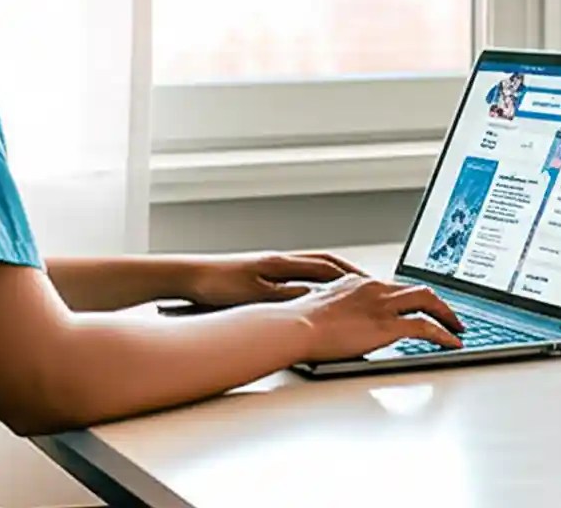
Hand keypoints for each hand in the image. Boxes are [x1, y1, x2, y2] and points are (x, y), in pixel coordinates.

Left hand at [183, 251, 367, 307]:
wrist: (186, 276)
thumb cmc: (215, 285)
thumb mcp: (257, 295)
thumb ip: (289, 296)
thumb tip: (320, 297)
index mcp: (281, 263)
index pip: (327, 267)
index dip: (352, 277)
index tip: (373, 285)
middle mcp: (278, 261)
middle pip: (324, 265)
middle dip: (350, 275)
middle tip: (372, 286)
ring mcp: (269, 267)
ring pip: (311, 271)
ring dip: (333, 279)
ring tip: (351, 291)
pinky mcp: (259, 276)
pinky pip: (296, 278)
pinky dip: (312, 286)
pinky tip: (314, 297)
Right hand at [289, 275, 465, 362]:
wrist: (294, 326)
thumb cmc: (298, 323)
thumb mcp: (320, 310)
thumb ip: (337, 314)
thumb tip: (340, 328)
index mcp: (357, 283)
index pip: (394, 286)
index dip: (411, 298)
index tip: (419, 306)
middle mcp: (374, 288)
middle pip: (416, 288)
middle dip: (437, 302)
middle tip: (448, 315)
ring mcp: (382, 304)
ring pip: (427, 300)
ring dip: (446, 314)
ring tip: (456, 328)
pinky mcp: (388, 324)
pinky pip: (426, 326)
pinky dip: (443, 334)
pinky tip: (451, 342)